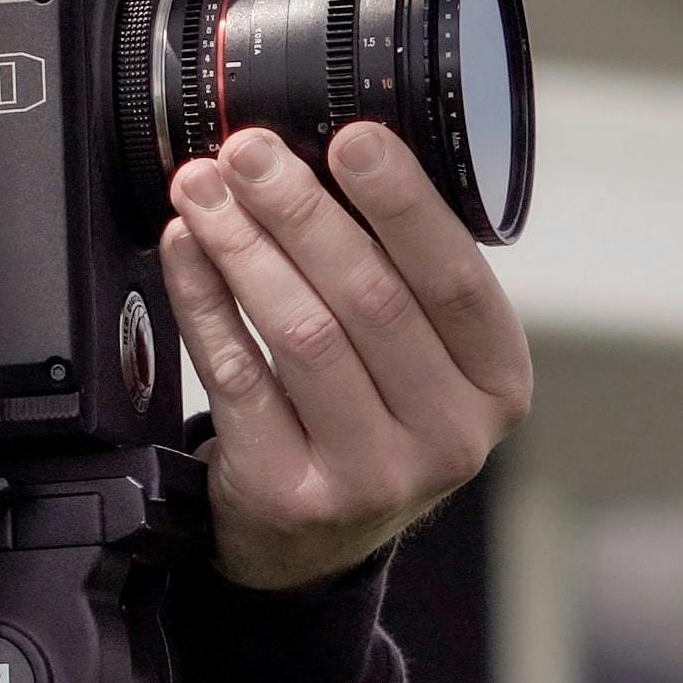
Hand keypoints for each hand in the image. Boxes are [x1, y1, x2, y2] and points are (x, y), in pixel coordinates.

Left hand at [160, 121, 532, 590]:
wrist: (313, 543)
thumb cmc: (369, 418)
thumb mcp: (421, 360)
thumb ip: (400, 274)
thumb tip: (327, 154)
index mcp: (496, 383)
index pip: (456, 281)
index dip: (404, 204)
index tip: (352, 139)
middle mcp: (447, 436)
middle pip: (371, 300)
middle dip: (301, 210)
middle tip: (250, 152)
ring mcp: (370, 476)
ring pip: (302, 334)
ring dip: (244, 246)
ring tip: (204, 189)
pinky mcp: (290, 492)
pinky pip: (238, 376)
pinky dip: (204, 301)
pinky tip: (187, 250)